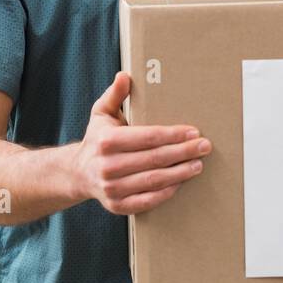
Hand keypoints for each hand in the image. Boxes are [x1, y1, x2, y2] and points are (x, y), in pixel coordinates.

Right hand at [73, 71, 209, 214]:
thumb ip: (115, 94)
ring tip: (198, 164)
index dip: (173, 135)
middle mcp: (107, 166)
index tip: (193, 131)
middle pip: (155, 159)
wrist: (77, 173)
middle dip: (183, 152)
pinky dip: (166, 192)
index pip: (148, 137)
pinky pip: (147, 200)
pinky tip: (181, 182)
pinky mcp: (117, 206)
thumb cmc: (97, 138)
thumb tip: (125, 76)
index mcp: (106, 140)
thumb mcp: (101, 113)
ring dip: (180, 173)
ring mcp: (111, 188)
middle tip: (204, 146)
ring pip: (154, 181)